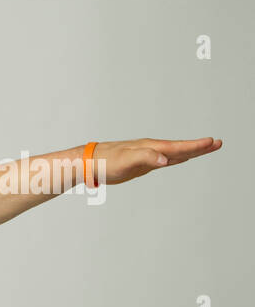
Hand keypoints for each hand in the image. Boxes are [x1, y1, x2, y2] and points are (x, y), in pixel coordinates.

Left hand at [93, 137, 222, 184]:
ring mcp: (147, 156)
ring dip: (191, 151)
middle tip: (218, 143)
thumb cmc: (105, 161)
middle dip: (199, 147)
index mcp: (150, 147)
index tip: (212, 142)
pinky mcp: (141, 164)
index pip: (178, 147)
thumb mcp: (125, 161)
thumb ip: (146, 158)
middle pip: (180, 148)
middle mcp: (151, 149)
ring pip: (174, 153)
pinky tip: (180, 158)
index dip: (196, 146)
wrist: (88, 163)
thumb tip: (166, 159)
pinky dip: (176, 158)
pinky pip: (164, 159)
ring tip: (207, 148)